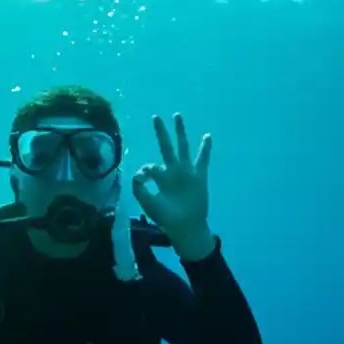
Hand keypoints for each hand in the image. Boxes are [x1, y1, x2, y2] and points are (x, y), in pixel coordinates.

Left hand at [132, 113, 216, 260]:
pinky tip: (207, 136)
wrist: (185, 226)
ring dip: (180, 132)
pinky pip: (203, 160)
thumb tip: (137, 173)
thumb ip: (139, 189)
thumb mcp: (148, 203)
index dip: (144, 171)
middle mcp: (172, 172)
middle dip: (161, 133)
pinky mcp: (199, 176)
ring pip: (183, 147)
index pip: (148, 167)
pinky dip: (205, 149)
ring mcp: (186, 172)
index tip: (143, 179)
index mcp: (159, 179)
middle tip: (155, 117)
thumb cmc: (166, 217)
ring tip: (177, 116)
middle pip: (165, 147)